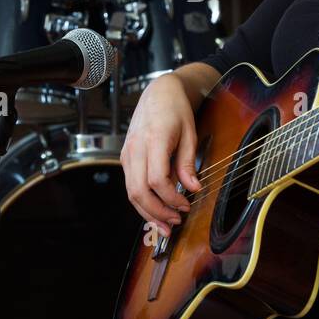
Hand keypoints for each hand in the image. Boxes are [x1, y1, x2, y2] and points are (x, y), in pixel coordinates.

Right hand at [120, 73, 202, 236]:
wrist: (158, 93)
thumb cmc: (175, 111)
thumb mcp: (189, 134)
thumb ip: (188, 163)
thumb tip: (193, 189)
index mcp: (154, 140)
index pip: (157, 179)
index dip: (171, 198)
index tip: (186, 205)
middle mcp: (135, 148)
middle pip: (139, 191)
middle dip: (157, 212)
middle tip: (175, 223)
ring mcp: (127, 153)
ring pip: (131, 192)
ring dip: (147, 212)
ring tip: (165, 226)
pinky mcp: (125, 158)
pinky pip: (130, 185)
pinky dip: (142, 202)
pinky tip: (155, 211)